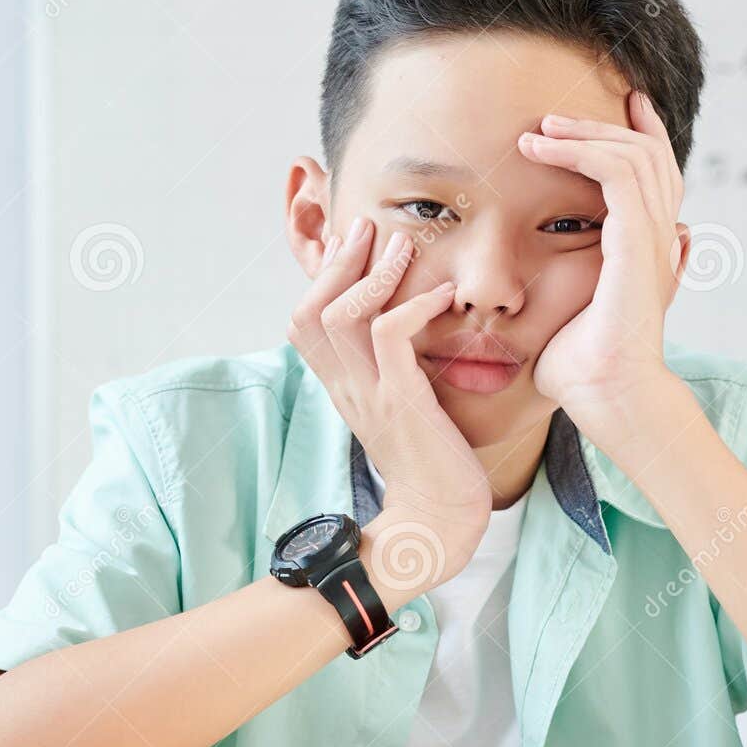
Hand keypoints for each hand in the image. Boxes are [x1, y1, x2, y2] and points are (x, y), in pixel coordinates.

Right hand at [287, 217, 490, 597]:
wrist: (439, 521)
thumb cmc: (434, 465)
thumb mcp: (403, 408)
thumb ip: (394, 372)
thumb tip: (406, 335)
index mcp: (343, 388)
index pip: (305, 322)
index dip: (322, 278)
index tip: (352, 245)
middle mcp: (347, 388)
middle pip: (312, 309)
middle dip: (339, 261)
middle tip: (369, 226)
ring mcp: (372, 395)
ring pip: (344, 316)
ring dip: (375, 272)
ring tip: (406, 245)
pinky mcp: (404, 403)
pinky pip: (393, 336)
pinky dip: (414, 305)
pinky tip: (442, 293)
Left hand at [520, 91, 688, 452]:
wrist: (606, 399)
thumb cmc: (583, 371)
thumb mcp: (579, 314)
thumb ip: (589, 285)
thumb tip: (603, 270)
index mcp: (651, 253)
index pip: (659, 178)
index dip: (645, 136)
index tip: (623, 103)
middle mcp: (660, 241)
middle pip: (650, 159)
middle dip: (606, 127)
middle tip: (555, 116)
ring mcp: (655, 241)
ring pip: (635, 157)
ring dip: (585, 134)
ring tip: (540, 131)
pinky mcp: (638, 244)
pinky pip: (618, 174)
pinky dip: (582, 150)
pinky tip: (544, 147)